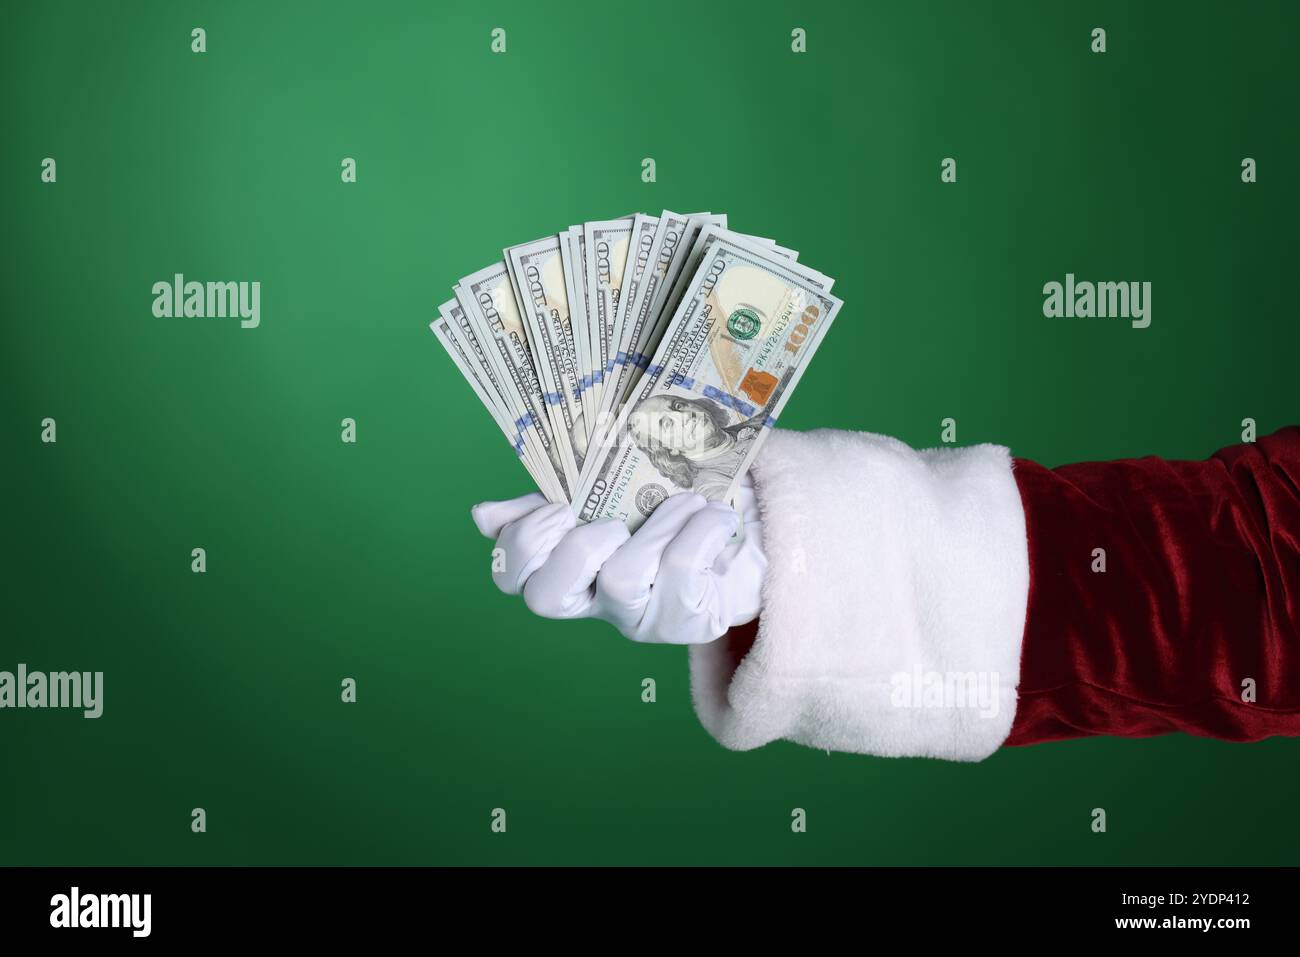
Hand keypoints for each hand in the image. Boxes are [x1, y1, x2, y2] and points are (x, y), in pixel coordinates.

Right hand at [471, 475, 765, 644]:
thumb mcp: (607, 495)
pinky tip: (713, 515)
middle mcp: (596, 603)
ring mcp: (639, 618)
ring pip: (621, 577)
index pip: (512, 577)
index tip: (559, 505)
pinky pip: (680, 571)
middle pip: (546, 599)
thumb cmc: (669, 508)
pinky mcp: (687, 623)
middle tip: (612, 520)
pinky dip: (699, 530)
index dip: (523, 542)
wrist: (746, 535)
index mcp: (569, 569)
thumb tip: (482, 516)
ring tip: (684, 501)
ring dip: (655, 525)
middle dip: (574, 547)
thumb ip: (549, 502)